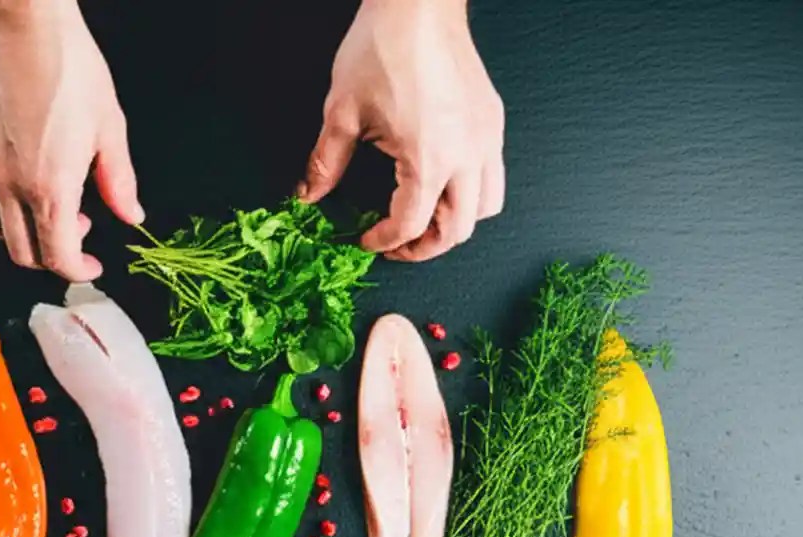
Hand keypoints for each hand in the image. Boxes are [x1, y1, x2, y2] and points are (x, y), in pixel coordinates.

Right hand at [0, 1, 142, 280]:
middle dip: (52, 255)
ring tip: (49, 202)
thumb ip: (119, 182)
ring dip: (25, 230)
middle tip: (76, 234)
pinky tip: (18, 186)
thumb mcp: (109, 127)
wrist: (22, 27)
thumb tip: (132, 215)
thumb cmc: (69, 68)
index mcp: (50, 186)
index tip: (91, 265)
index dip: (77, 270)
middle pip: (23, 253)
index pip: (58, 256)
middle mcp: (9, 185)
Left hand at [298, 0, 504, 261]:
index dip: (385, 241)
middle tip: (396, 245)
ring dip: (455, 223)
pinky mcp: (493, 121)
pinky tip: (442, 183)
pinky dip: (470, 192)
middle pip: (458, 229)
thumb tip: (308, 194)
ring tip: (423, 221)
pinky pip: (493, 173)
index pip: (410, 224)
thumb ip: (326, 162)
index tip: (367, 241)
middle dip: (425, 247)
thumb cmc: (383, 49)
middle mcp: (467, 155)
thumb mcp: (342, 112)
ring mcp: (487, 138)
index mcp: (429, 159)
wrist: (418, 5)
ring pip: (486, 206)